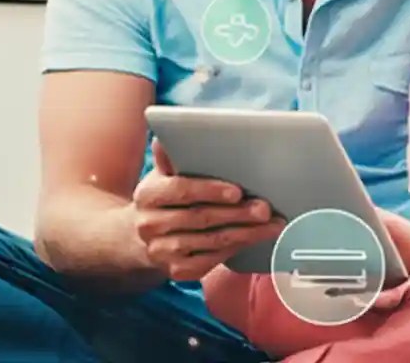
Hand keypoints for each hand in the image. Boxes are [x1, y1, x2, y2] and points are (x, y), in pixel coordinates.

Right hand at [133, 138, 284, 281]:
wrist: (137, 238)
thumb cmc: (164, 198)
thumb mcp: (163, 175)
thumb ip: (170, 158)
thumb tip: (165, 137)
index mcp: (148, 194)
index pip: (181, 190)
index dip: (210, 190)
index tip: (237, 191)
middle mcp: (150, 225)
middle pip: (201, 218)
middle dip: (238, 214)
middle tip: (266, 209)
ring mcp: (162, 252)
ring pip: (211, 242)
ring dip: (246, 233)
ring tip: (272, 225)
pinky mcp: (176, 271)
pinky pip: (211, 261)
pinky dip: (236, 249)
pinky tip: (254, 239)